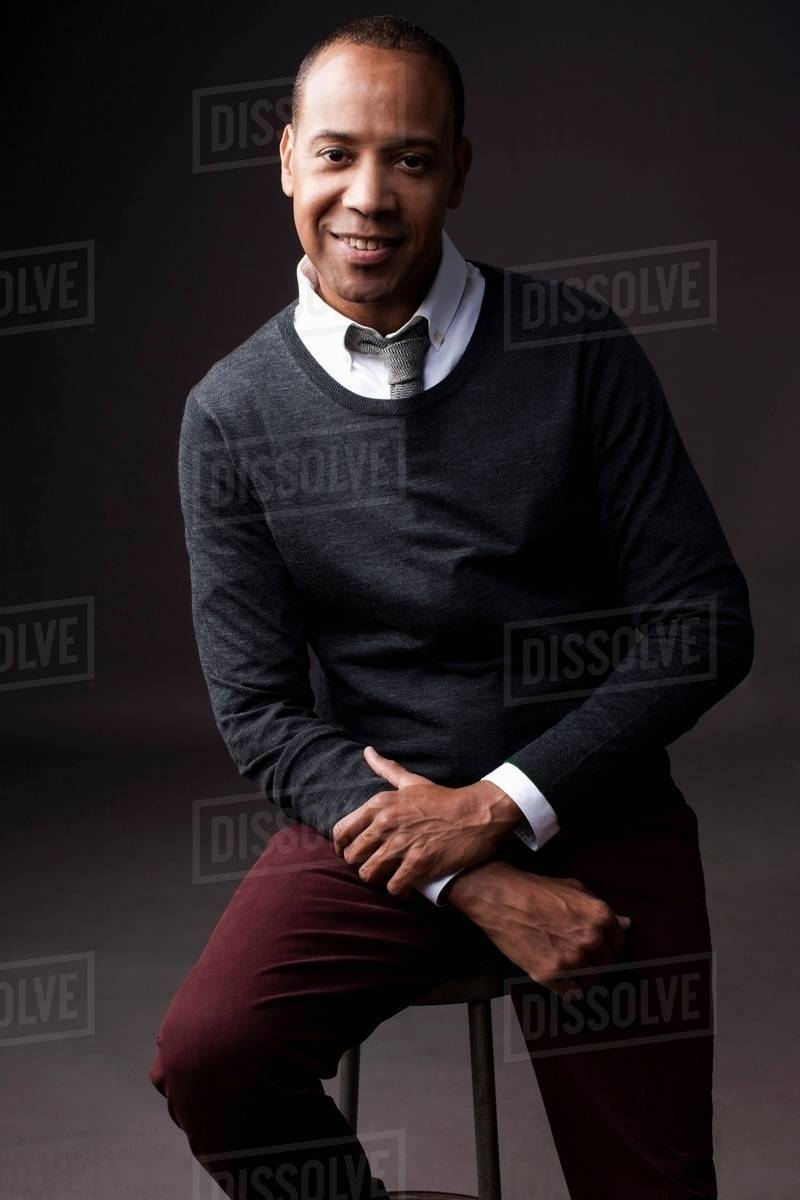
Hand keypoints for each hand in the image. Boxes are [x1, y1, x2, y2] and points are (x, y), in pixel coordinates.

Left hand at [330, 746, 521, 896]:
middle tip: (372, 866)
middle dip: (360, 864)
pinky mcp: (419, 864)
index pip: (342, 831)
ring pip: (369, 874)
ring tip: (386, 877)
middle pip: (352, 856)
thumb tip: (367, 751)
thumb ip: (386, 768)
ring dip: (376, 879)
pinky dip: (397, 890)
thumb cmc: (443, 799)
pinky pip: (394, 887)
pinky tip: (404, 886)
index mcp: (380, 804)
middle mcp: (386, 824)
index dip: (341, 845)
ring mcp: (402, 845)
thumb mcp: (411, 781)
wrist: (476, 814)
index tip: (349, 851)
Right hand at [447, 859, 631, 997]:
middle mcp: (591, 939)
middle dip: (594, 961)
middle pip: (606, 965)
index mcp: (600, 916)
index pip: (618, 944)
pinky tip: (560, 979)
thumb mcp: (573, 889)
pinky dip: (568, 990)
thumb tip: (626, 924)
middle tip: (576, 954)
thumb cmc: (535, 889)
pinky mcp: (551, 974)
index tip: (595, 946)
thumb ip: (602, 909)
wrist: (501, 897)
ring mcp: (572, 959)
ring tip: (566, 966)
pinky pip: (572, 994)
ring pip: (592, 982)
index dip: (606, 945)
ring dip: (582, 977)